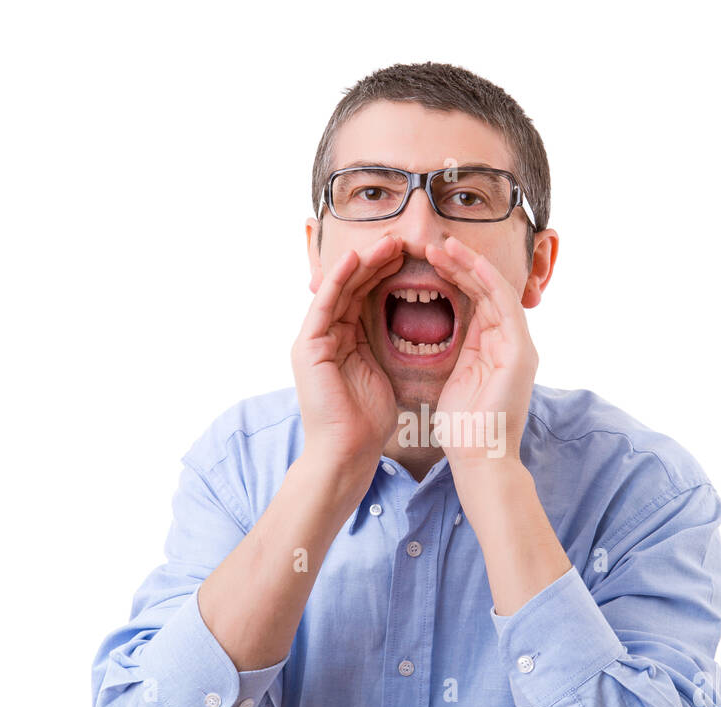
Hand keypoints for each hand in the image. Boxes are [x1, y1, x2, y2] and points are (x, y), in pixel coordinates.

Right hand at [292, 234, 403, 477]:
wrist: (348, 451)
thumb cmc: (368, 421)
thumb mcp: (383, 372)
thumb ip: (384, 346)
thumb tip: (410, 328)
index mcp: (343, 340)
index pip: (364, 296)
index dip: (385, 273)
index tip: (412, 256)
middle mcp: (324, 334)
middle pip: (351, 286)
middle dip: (376, 261)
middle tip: (402, 240)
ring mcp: (313, 339)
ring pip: (339, 288)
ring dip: (362, 263)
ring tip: (388, 243)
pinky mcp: (307, 346)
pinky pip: (325, 304)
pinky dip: (339, 279)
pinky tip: (356, 259)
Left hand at [426, 235, 537, 468]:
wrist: (480, 457)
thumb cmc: (464, 427)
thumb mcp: (456, 380)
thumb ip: (457, 354)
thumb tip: (439, 336)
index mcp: (497, 348)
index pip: (479, 300)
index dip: (456, 276)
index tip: (429, 261)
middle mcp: (512, 342)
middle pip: (488, 289)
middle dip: (461, 264)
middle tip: (432, 244)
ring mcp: (520, 345)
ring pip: (496, 289)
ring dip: (468, 264)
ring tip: (441, 245)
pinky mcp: (520, 351)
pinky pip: (502, 303)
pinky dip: (483, 279)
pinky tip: (462, 262)